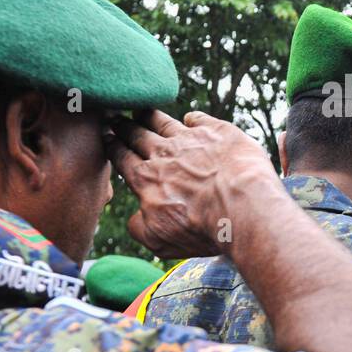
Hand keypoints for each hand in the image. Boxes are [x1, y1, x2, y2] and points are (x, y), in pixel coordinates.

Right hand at [106, 109, 282, 258]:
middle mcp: (164, 154)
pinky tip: (191, 118)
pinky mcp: (218, 132)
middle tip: (117, 118)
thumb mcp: (160, 241)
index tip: (107, 137)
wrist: (244, 208)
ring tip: (143, 110)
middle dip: (124, 126)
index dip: (113, 146)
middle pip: (137, 135)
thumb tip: (134, 219)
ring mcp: (191, 139)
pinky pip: (199, 119)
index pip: (122, 158)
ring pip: (164, 122)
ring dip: (150, 116)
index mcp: (146, 179)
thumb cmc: (203, 229)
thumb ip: (139, 228)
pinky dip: (192, 118)